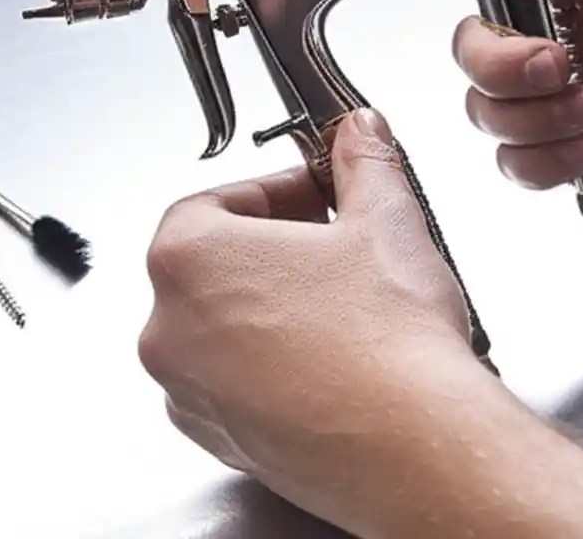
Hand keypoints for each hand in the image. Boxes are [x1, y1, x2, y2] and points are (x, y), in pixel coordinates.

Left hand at [139, 109, 500, 535]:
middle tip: (335, 246)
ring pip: (220, 328)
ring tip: (340, 307)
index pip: (216, 201)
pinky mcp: (218, 438)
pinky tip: (328, 362)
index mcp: (186, 259)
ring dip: (271, 309)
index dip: (275, 192)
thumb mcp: (384, 220)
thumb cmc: (389, 342)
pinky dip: (269, 368)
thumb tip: (359, 134)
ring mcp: (187, 390)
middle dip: (275, 248)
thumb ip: (363, 163)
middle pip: (213, 265)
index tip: (318, 195)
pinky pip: (232, 385)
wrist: (414, 448)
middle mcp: (167, 327)